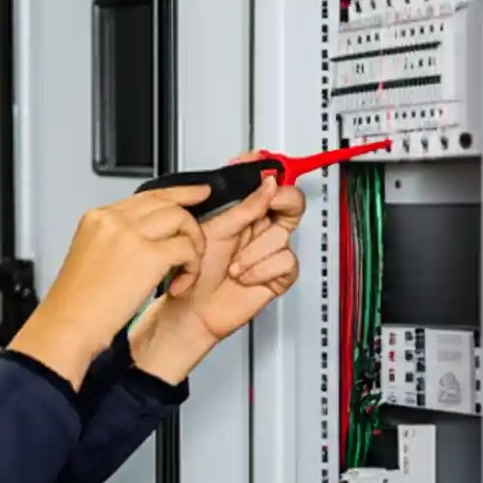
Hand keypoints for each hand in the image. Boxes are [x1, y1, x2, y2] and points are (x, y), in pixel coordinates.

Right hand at [8, 186, 211, 389]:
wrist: (68, 326)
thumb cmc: (76, 304)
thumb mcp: (88, 258)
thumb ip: (114, 241)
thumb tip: (143, 239)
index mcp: (96, 218)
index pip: (144, 196)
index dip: (175, 194)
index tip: (194, 195)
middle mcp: (113, 220)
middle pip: (166, 201)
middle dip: (191, 217)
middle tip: (201, 232)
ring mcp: (130, 235)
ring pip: (182, 219)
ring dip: (193, 245)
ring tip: (185, 270)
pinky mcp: (149, 255)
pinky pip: (187, 248)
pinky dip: (191, 268)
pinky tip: (180, 284)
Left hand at [190, 176, 303, 339]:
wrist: (191, 310)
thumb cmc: (192, 273)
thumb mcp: (214, 231)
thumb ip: (244, 207)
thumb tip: (268, 184)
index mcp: (242, 213)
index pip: (267, 185)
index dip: (272, 174)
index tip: (267, 171)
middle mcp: (258, 229)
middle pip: (291, 203)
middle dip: (281, 202)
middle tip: (269, 206)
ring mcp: (268, 251)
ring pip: (283, 235)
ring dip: (254, 252)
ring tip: (234, 265)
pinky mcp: (277, 275)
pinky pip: (286, 261)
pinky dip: (261, 270)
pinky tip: (244, 277)